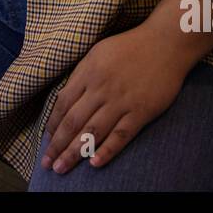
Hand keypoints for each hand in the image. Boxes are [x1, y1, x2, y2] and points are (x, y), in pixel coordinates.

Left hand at [39, 26, 189, 174]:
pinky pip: (121, 135)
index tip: (47, 140)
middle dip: (58, 145)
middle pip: (74, 122)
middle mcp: (101, 89)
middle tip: (46, 164)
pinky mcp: (141, 111)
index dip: (52, 125)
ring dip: (75, 152)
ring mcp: (121, 101)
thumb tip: (64, 100)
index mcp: (88, 72)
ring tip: (61, 168)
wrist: (166, 43)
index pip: (63, 103)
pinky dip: (108, 150)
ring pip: (93, 132)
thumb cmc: (130, 46)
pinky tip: (94, 163)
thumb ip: (81, 75)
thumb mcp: (98, 52)